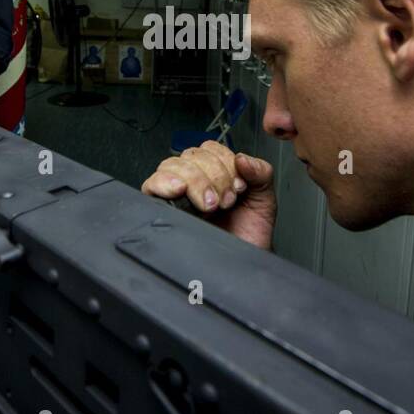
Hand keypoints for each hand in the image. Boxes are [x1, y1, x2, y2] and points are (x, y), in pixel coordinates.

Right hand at [141, 140, 276, 249]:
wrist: (242, 264)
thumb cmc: (249, 235)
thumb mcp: (263, 198)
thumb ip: (260, 172)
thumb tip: (242, 158)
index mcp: (215, 173)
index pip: (208, 149)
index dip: (224, 163)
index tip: (238, 187)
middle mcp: (193, 180)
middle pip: (190, 156)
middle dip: (213, 175)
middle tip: (226, 201)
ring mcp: (176, 195)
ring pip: (171, 166)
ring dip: (194, 181)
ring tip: (209, 205)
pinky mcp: (162, 210)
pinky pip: (150, 185)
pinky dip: (163, 182)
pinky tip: (179, 190)